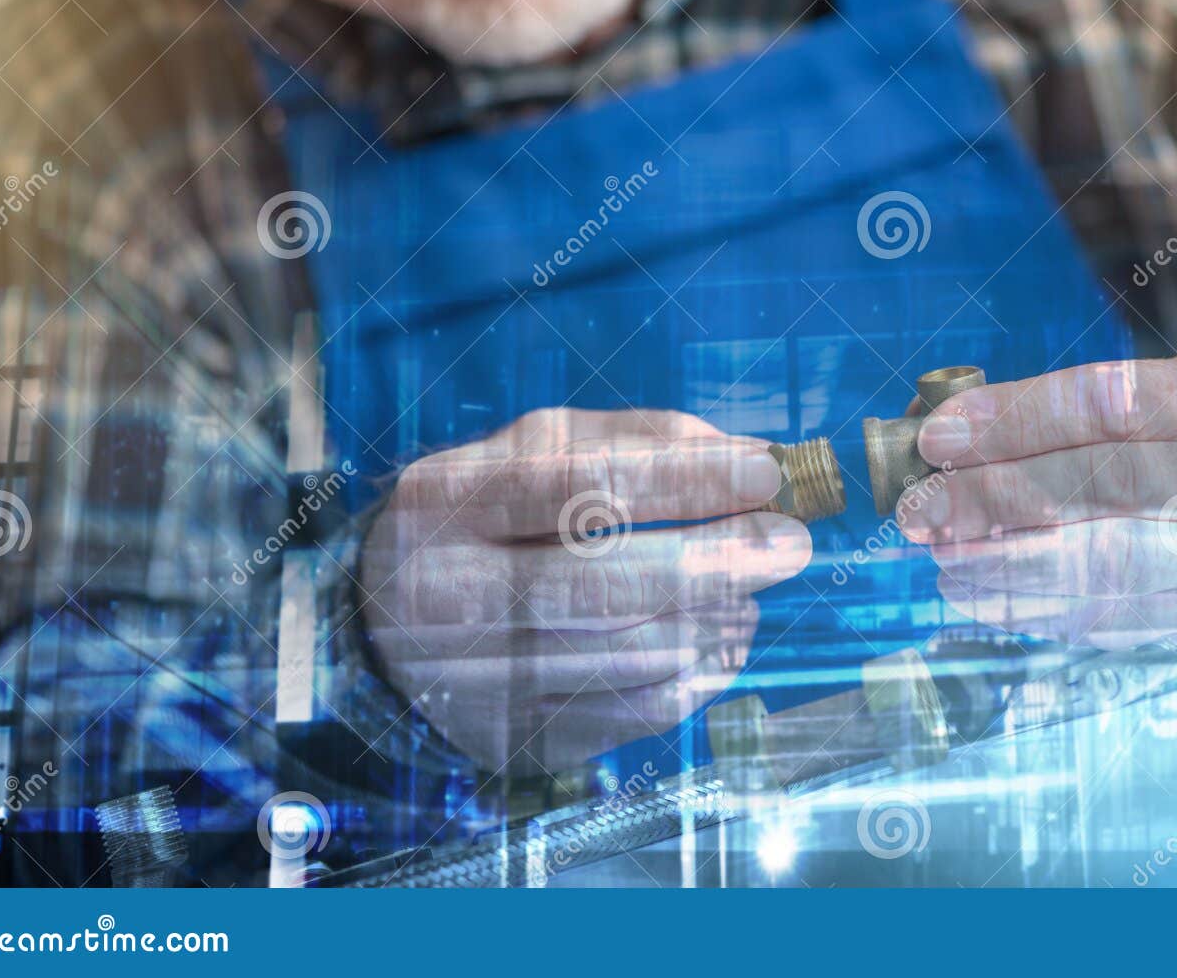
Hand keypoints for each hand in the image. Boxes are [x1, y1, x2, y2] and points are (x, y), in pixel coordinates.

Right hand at [359, 408, 809, 772]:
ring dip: (715, 621)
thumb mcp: (533, 451)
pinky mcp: (513, 737)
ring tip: (757, 590)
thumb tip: (744, 454)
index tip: (765, 473)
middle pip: (603, 583)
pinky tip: (722, 642)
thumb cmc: (487, 515)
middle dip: (717, 561)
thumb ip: (632, 440)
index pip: (577, 485)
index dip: (682, 480)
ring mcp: (474, 678)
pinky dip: (696, 678)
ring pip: (626, 657)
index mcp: (445, 499)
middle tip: (790, 544)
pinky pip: (629, 716)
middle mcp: (445, 592)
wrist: (386, 621)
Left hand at [901, 354, 1176, 649]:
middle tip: (921, 510)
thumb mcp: (1143, 399)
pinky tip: (976, 592)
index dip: (1018, 420)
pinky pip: (1108, 619)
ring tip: (940, 553)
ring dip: (1002, 562)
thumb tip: (944, 438)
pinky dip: (1030, 607)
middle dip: (997, 497)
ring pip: (1106, 563)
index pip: (1111, 403)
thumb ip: (1057, 412)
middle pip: (1109, 486)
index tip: (938, 436)